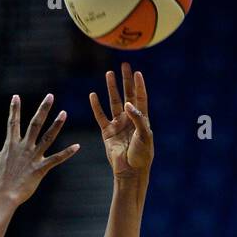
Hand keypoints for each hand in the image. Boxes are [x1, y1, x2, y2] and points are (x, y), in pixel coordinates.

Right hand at [0, 94, 78, 204]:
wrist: (2, 197)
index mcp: (11, 144)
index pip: (13, 122)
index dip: (14, 109)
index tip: (16, 96)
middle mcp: (23, 147)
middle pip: (34, 124)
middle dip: (42, 109)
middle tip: (50, 96)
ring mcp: (32, 157)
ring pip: (47, 137)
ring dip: (57, 125)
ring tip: (64, 113)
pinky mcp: (40, 169)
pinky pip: (56, 159)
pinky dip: (67, 153)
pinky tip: (77, 146)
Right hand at [90, 62, 153, 179]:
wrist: (130, 171)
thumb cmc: (142, 155)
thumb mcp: (144, 135)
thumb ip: (137, 118)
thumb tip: (127, 103)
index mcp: (142, 119)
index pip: (141, 97)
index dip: (139, 85)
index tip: (137, 72)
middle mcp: (130, 119)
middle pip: (127, 95)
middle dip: (125, 81)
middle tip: (124, 65)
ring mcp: (118, 125)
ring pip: (113, 102)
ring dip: (111, 88)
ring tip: (109, 74)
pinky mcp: (107, 133)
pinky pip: (100, 116)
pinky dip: (96, 106)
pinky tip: (93, 95)